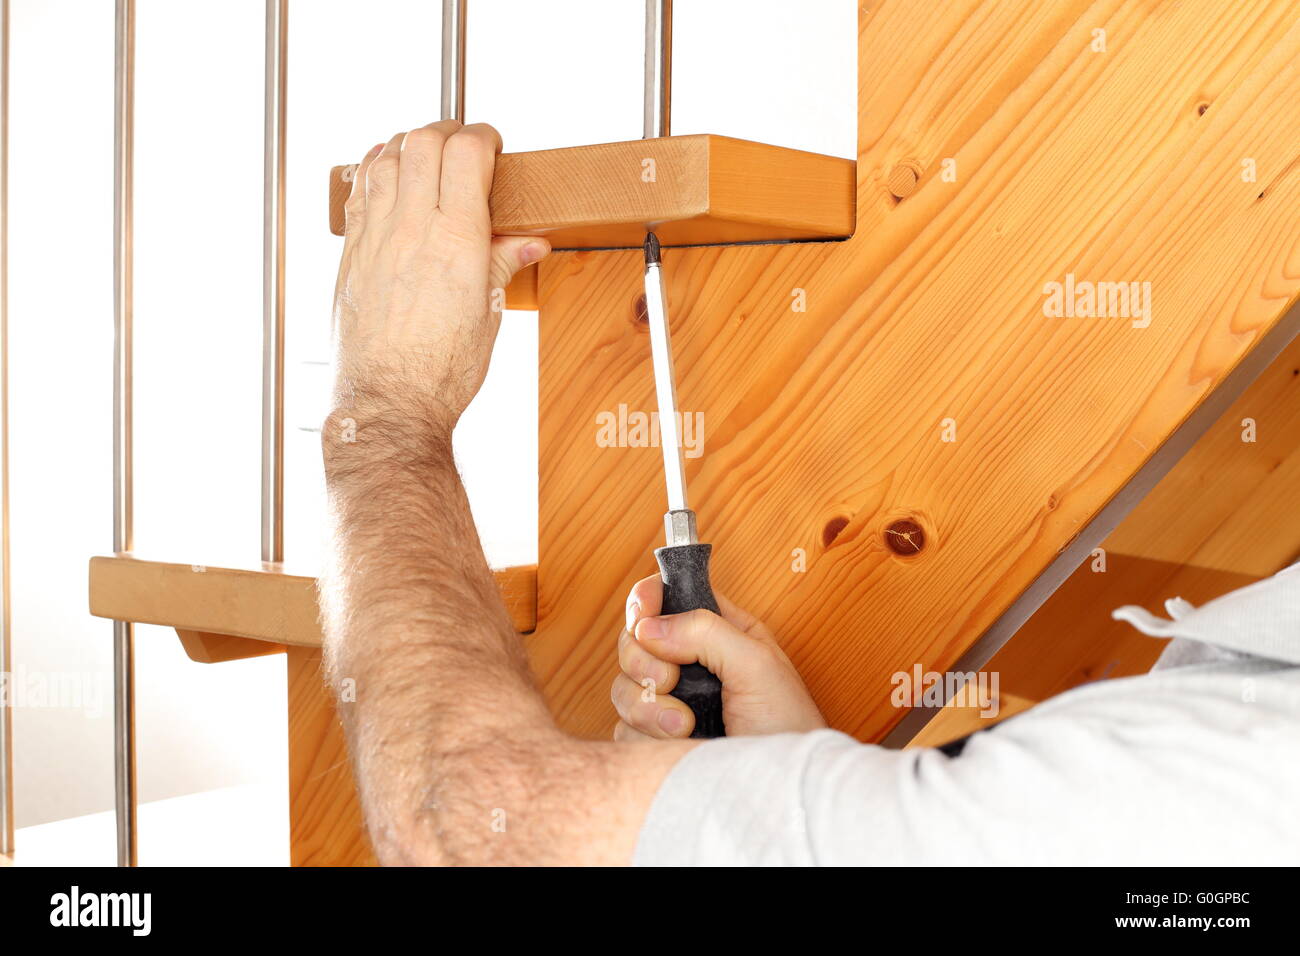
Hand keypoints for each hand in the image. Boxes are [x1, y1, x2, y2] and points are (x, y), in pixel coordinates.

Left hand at [331, 120, 548, 426]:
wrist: (390, 403)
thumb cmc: (442, 371)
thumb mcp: (490, 314)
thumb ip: (504, 264)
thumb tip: (531, 242)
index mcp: (456, 240)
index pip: (466, 153)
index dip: (483, 137)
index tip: (492, 145)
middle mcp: (411, 229)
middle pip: (423, 142)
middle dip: (447, 132)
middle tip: (462, 144)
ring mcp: (375, 238)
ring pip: (385, 157)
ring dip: (408, 143)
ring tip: (425, 152)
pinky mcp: (351, 254)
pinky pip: (359, 191)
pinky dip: (374, 169)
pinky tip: (384, 170)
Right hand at [612, 574, 825, 738]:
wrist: (780, 790)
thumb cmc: (787, 726)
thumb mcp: (757, 665)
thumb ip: (705, 632)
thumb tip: (649, 626)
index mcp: (719, 630)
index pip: (669, 597)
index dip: (646, 600)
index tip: (642, 616)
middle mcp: (690, 662)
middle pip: (634, 640)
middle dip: (644, 661)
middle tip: (672, 680)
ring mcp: (671, 701)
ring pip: (624, 685)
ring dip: (648, 704)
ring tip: (684, 723)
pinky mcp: (657, 737)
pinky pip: (624, 725)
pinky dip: (646, 733)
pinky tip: (680, 741)